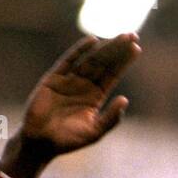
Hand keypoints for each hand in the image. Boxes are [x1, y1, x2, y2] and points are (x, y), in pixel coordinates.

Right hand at [0, 32, 142, 177]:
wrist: (41, 143)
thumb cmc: (68, 140)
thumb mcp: (94, 132)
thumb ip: (111, 118)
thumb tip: (125, 99)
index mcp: (95, 96)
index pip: (113, 74)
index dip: (124, 61)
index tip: (137, 48)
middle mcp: (84, 85)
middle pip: (104, 63)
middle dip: (118, 49)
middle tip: (133, 35)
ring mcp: (69, 80)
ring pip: (91, 59)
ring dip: (106, 47)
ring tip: (121, 37)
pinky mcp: (54, 78)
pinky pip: (69, 61)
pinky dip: (80, 50)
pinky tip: (93, 41)